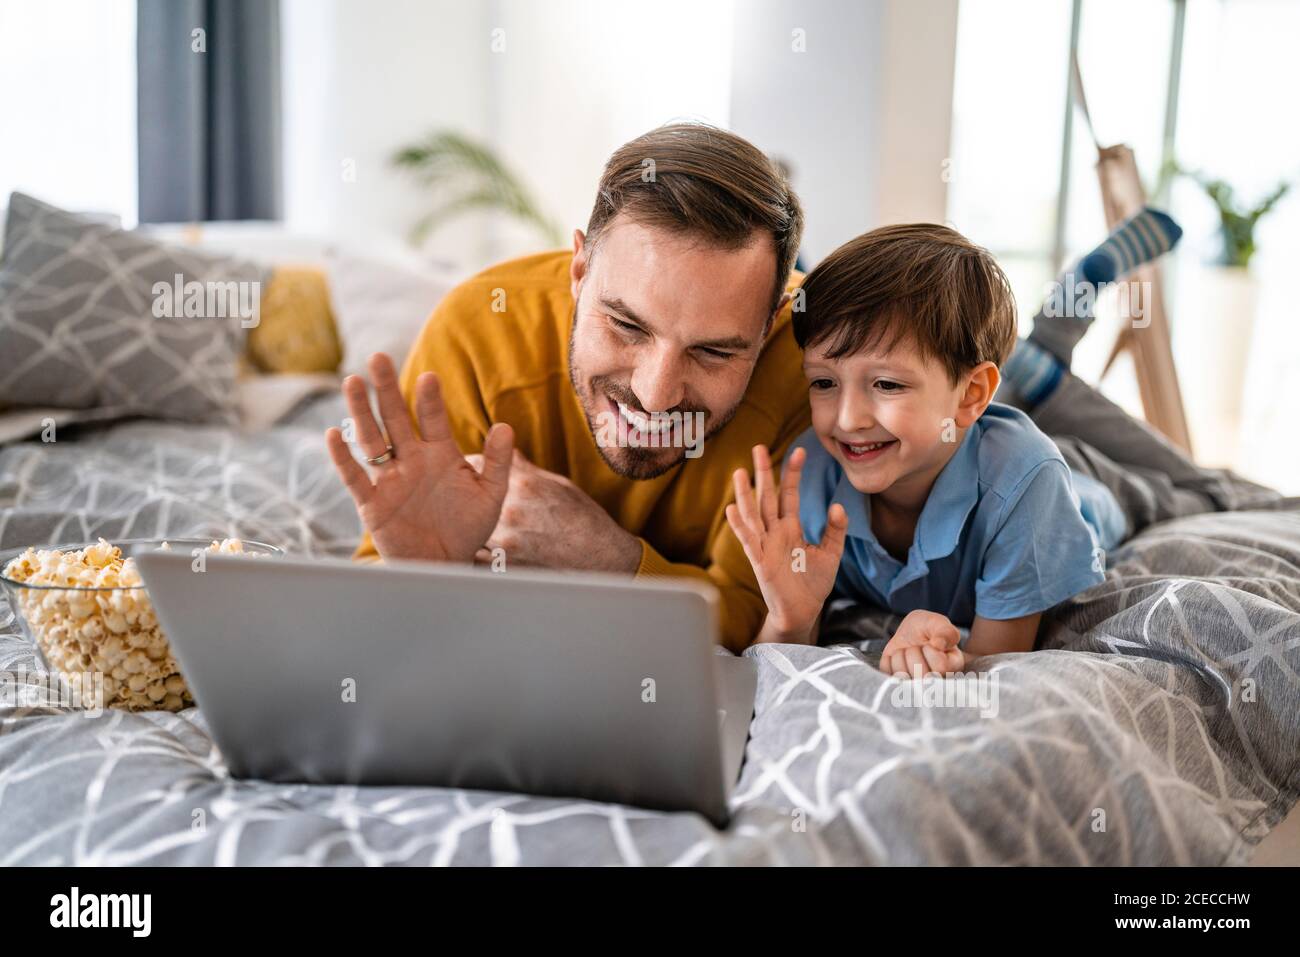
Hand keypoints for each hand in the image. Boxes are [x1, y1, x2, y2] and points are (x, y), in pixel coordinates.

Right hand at [325, 352, 513, 562]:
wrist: (444, 564)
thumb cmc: (467, 528)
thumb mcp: (490, 495)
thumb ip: (498, 463)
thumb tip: (506, 427)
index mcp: (440, 454)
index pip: (432, 419)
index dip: (429, 400)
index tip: (429, 378)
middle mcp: (412, 459)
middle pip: (395, 418)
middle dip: (387, 390)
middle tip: (378, 358)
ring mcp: (390, 478)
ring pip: (372, 439)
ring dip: (361, 412)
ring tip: (353, 382)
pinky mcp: (372, 502)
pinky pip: (354, 476)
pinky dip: (342, 457)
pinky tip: (335, 433)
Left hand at [468, 449, 642, 572]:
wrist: (598, 555)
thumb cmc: (582, 517)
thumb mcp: (558, 484)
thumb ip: (526, 470)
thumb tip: (508, 452)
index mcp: (522, 484)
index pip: (476, 465)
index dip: (470, 471)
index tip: (469, 475)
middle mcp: (510, 509)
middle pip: (468, 497)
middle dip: (469, 500)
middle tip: (470, 504)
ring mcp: (506, 539)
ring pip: (471, 528)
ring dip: (474, 529)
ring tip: (478, 529)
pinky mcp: (506, 564)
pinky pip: (479, 556)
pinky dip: (481, 553)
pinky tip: (489, 551)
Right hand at [725, 445, 847, 642]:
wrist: (803, 612)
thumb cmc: (812, 584)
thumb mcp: (830, 553)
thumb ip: (834, 529)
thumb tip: (838, 505)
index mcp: (790, 528)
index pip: (789, 494)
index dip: (793, 473)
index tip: (800, 451)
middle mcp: (774, 533)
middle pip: (767, 497)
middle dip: (763, 473)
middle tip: (759, 447)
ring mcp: (765, 547)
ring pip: (753, 515)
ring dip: (746, 494)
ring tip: (740, 472)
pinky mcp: (760, 562)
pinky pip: (749, 541)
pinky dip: (741, 526)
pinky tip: (732, 510)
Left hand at [879, 610, 964, 677]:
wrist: (911, 631)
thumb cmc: (928, 628)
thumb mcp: (938, 623)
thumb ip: (945, 632)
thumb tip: (939, 645)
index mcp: (953, 667)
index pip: (941, 666)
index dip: (930, 650)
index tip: (930, 643)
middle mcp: (936, 682)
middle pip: (920, 673)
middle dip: (913, 652)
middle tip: (917, 647)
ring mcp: (916, 686)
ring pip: (902, 675)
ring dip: (900, 656)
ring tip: (908, 652)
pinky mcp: (898, 684)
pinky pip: (887, 673)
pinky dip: (888, 660)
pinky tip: (898, 658)